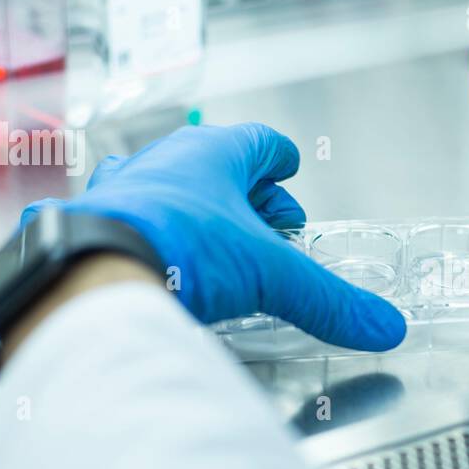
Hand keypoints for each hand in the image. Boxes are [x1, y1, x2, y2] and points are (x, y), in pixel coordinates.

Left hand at [21, 123, 405, 350]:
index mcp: (210, 156)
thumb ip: (329, 302)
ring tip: (208, 242)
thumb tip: (384, 326)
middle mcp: (160, 162)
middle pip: (211, 164)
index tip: (290, 168)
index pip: (257, 142)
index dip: (280, 158)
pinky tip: (152, 262)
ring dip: (190, 209)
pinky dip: (144, 234)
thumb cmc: (181, 251)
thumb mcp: (271, 278)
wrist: (89, 278)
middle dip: (242, 193)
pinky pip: (122, 218)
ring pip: (162, 185)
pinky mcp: (85, 223)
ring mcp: (117, 190)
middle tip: (265, 226)